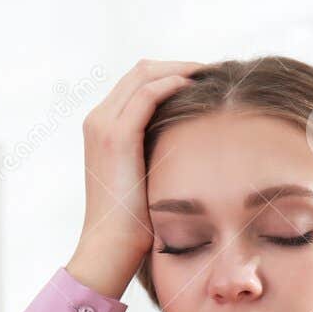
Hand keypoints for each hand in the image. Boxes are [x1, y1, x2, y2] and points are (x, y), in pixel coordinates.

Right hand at [66, 59, 202, 298]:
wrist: (111, 246)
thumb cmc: (134, 220)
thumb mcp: (145, 176)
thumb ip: (156, 151)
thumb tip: (192, 140)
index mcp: (102, 127)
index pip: (138, 81)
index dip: (172, 72)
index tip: (205, 80)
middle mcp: (98, 119)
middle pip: (142, 70)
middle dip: (180, 66)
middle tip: (214, 73)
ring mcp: (103, 125)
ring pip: (145, 74)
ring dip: (181, 69)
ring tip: (212, 76)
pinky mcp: (116, 137)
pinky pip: (147, 94)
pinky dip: (173, 84)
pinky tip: (196, 89)